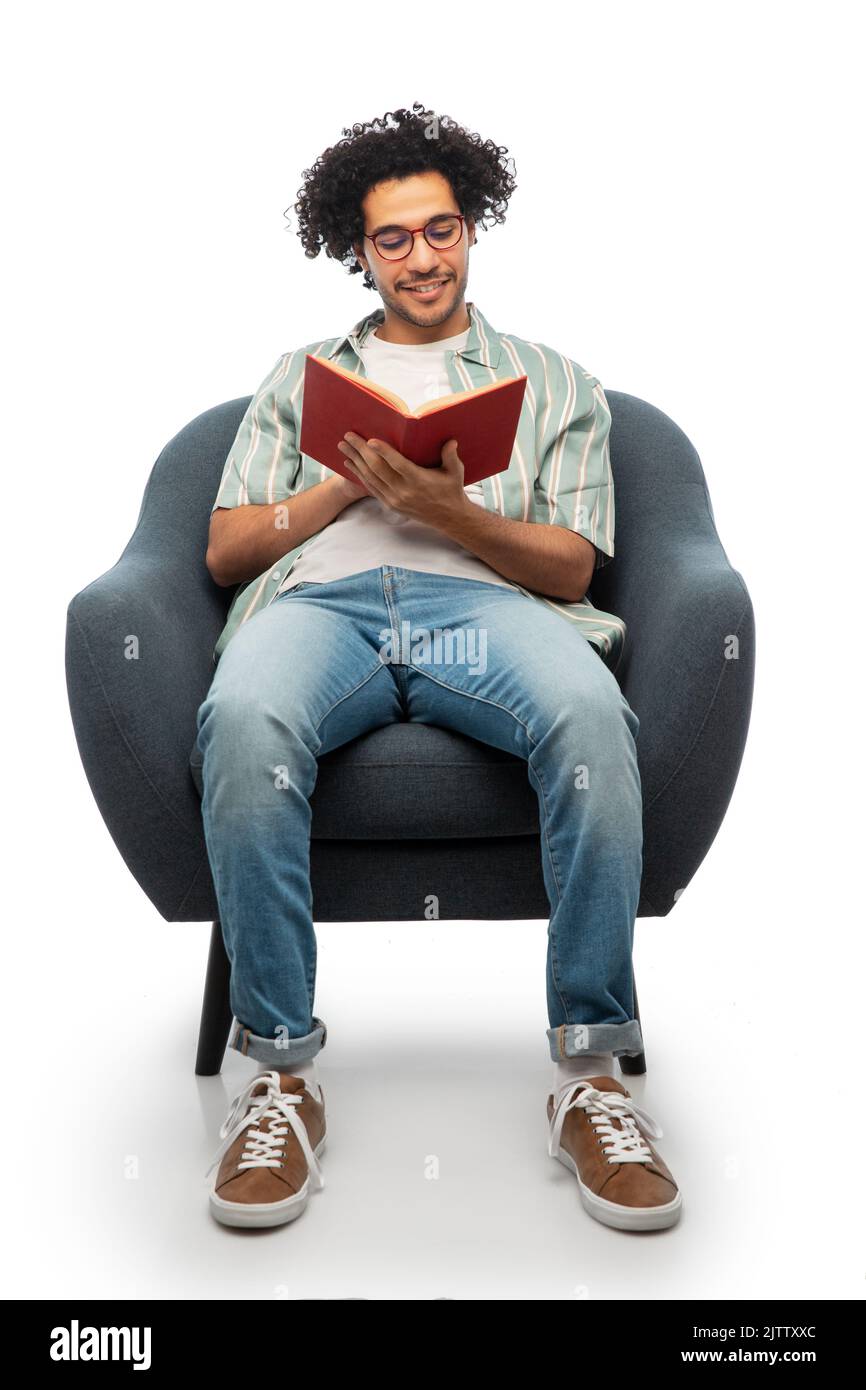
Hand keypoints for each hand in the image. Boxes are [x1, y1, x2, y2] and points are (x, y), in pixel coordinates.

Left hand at [337, 433, 469, 529]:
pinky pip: (371, 488)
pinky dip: (359, 475)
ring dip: (355, 461)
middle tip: (348, 436)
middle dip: (360, 451)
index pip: (398, 464)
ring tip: (343, 447)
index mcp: (419, 481)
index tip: (370, 440)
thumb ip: (451, 456)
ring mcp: (395, 500)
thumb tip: (451, 441)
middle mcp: (404, 491)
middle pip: (377, 468)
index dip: (383, 452)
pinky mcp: (390, 504)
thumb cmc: (452, 490)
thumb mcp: (456, 472)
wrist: (449, 518)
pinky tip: (350, 464)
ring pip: (371, 478)